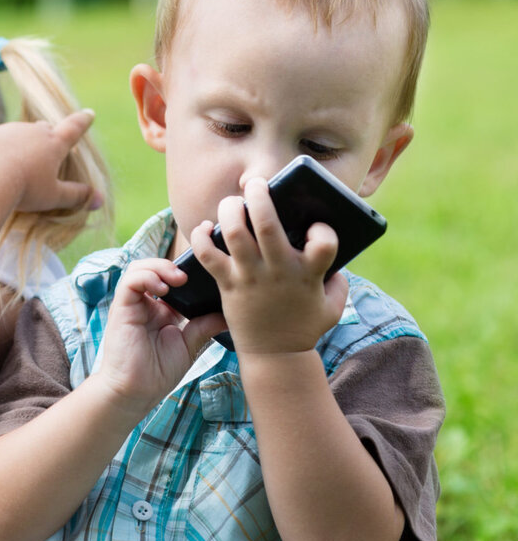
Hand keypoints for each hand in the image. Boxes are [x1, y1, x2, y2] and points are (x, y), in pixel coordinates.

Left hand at [0, 110, 102, 213]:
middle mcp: (33, 131)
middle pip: (45, 128)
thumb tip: (99, 200)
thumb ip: (76, 196)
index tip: (89, 113)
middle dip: (49, 135)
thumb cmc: (25, 189)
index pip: (73, 128)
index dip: (82, 121)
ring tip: (16, 166)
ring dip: (22, 144)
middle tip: (48, 149)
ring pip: (20, 134)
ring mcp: (9, 131)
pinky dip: (0, 150)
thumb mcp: (53, 196)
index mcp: (53, 143)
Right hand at [93, 259, 225, 413]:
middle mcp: (145, 304)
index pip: (169, 279)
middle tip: (193, 276)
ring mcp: (132, 305)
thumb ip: (204, 326)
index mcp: (160, 311)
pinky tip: (164, 289)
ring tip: (180, 279)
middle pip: (153, 267)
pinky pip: (130, 281)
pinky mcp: (121, 309)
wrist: (135, 393)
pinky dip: (147, 277)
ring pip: (139, 268)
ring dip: (160, 267)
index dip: (185, 272)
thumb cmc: (157, 374)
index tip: (206, 277)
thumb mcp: (189, 346)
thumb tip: (228, 314)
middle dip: (173, 265)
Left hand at [191, 178, 347, 353]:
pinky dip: (202, 237)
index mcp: (308, 274)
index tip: (317, 228)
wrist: (275, 356)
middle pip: (266, 225)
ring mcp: (250, 277)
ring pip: (234, 234)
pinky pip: (208, 255)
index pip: (325, 241)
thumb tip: (333, 256)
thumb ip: (338, 280)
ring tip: (233, 202)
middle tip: (257, 183)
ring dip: (230, 210)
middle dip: (260, 196)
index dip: (323, 230)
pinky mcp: (227, 284)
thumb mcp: (333, 305)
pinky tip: (205, 228)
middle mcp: (278, 271)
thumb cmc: (305, 326)